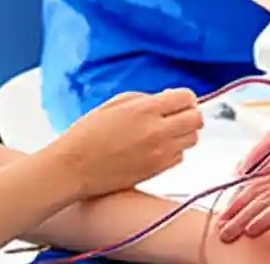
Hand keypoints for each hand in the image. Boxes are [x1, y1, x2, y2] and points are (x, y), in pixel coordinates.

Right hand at [46, 89, 202, 198]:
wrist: (73, 168)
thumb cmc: (87, 135)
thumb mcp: (114, 104)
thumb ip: (144, 99)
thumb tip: (168, 99)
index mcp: (145, 110)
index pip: (186, 98)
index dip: (183, 98)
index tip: (176, 101)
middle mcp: (157, 131)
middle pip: (197, 119)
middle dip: (189, 114)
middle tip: (176, 116)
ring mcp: (159, 153)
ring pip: (192, 139)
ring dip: (184, 133)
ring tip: (166, 132)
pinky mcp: (157, 171)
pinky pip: (180, 157)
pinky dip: (175, 151)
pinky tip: (157, 148)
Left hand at [218, 153, 269, 240]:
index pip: (268, 184)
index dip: (246, 198)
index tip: (231, 213)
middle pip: (259, 189)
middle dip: (235, 207)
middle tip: (219, 225)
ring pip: (264, 197)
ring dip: (241, 215)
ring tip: (225, 231)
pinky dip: (262, 216)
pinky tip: (249, 229)